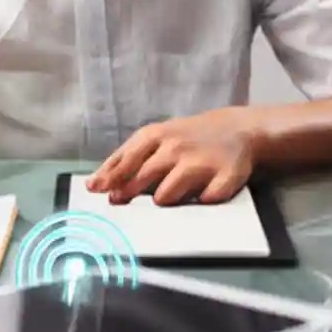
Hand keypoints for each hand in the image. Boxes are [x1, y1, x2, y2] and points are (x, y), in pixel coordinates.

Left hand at [86, 107, 258, 205]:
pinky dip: (200, 202)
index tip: (97, 192)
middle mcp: (177, 147)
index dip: (110, 178)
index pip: (126, 160)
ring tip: (166, 198)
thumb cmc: (185, 138)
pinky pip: (205, 200)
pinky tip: (201, 198)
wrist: (236, 129)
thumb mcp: (155, 138)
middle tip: (121, 202)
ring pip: (169, 193)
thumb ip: (126, 159)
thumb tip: (95, 185)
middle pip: (144, 176)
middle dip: (129, 192)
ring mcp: (202, 162)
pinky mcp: (226, 177)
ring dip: (163, 200)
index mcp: (156, 136)